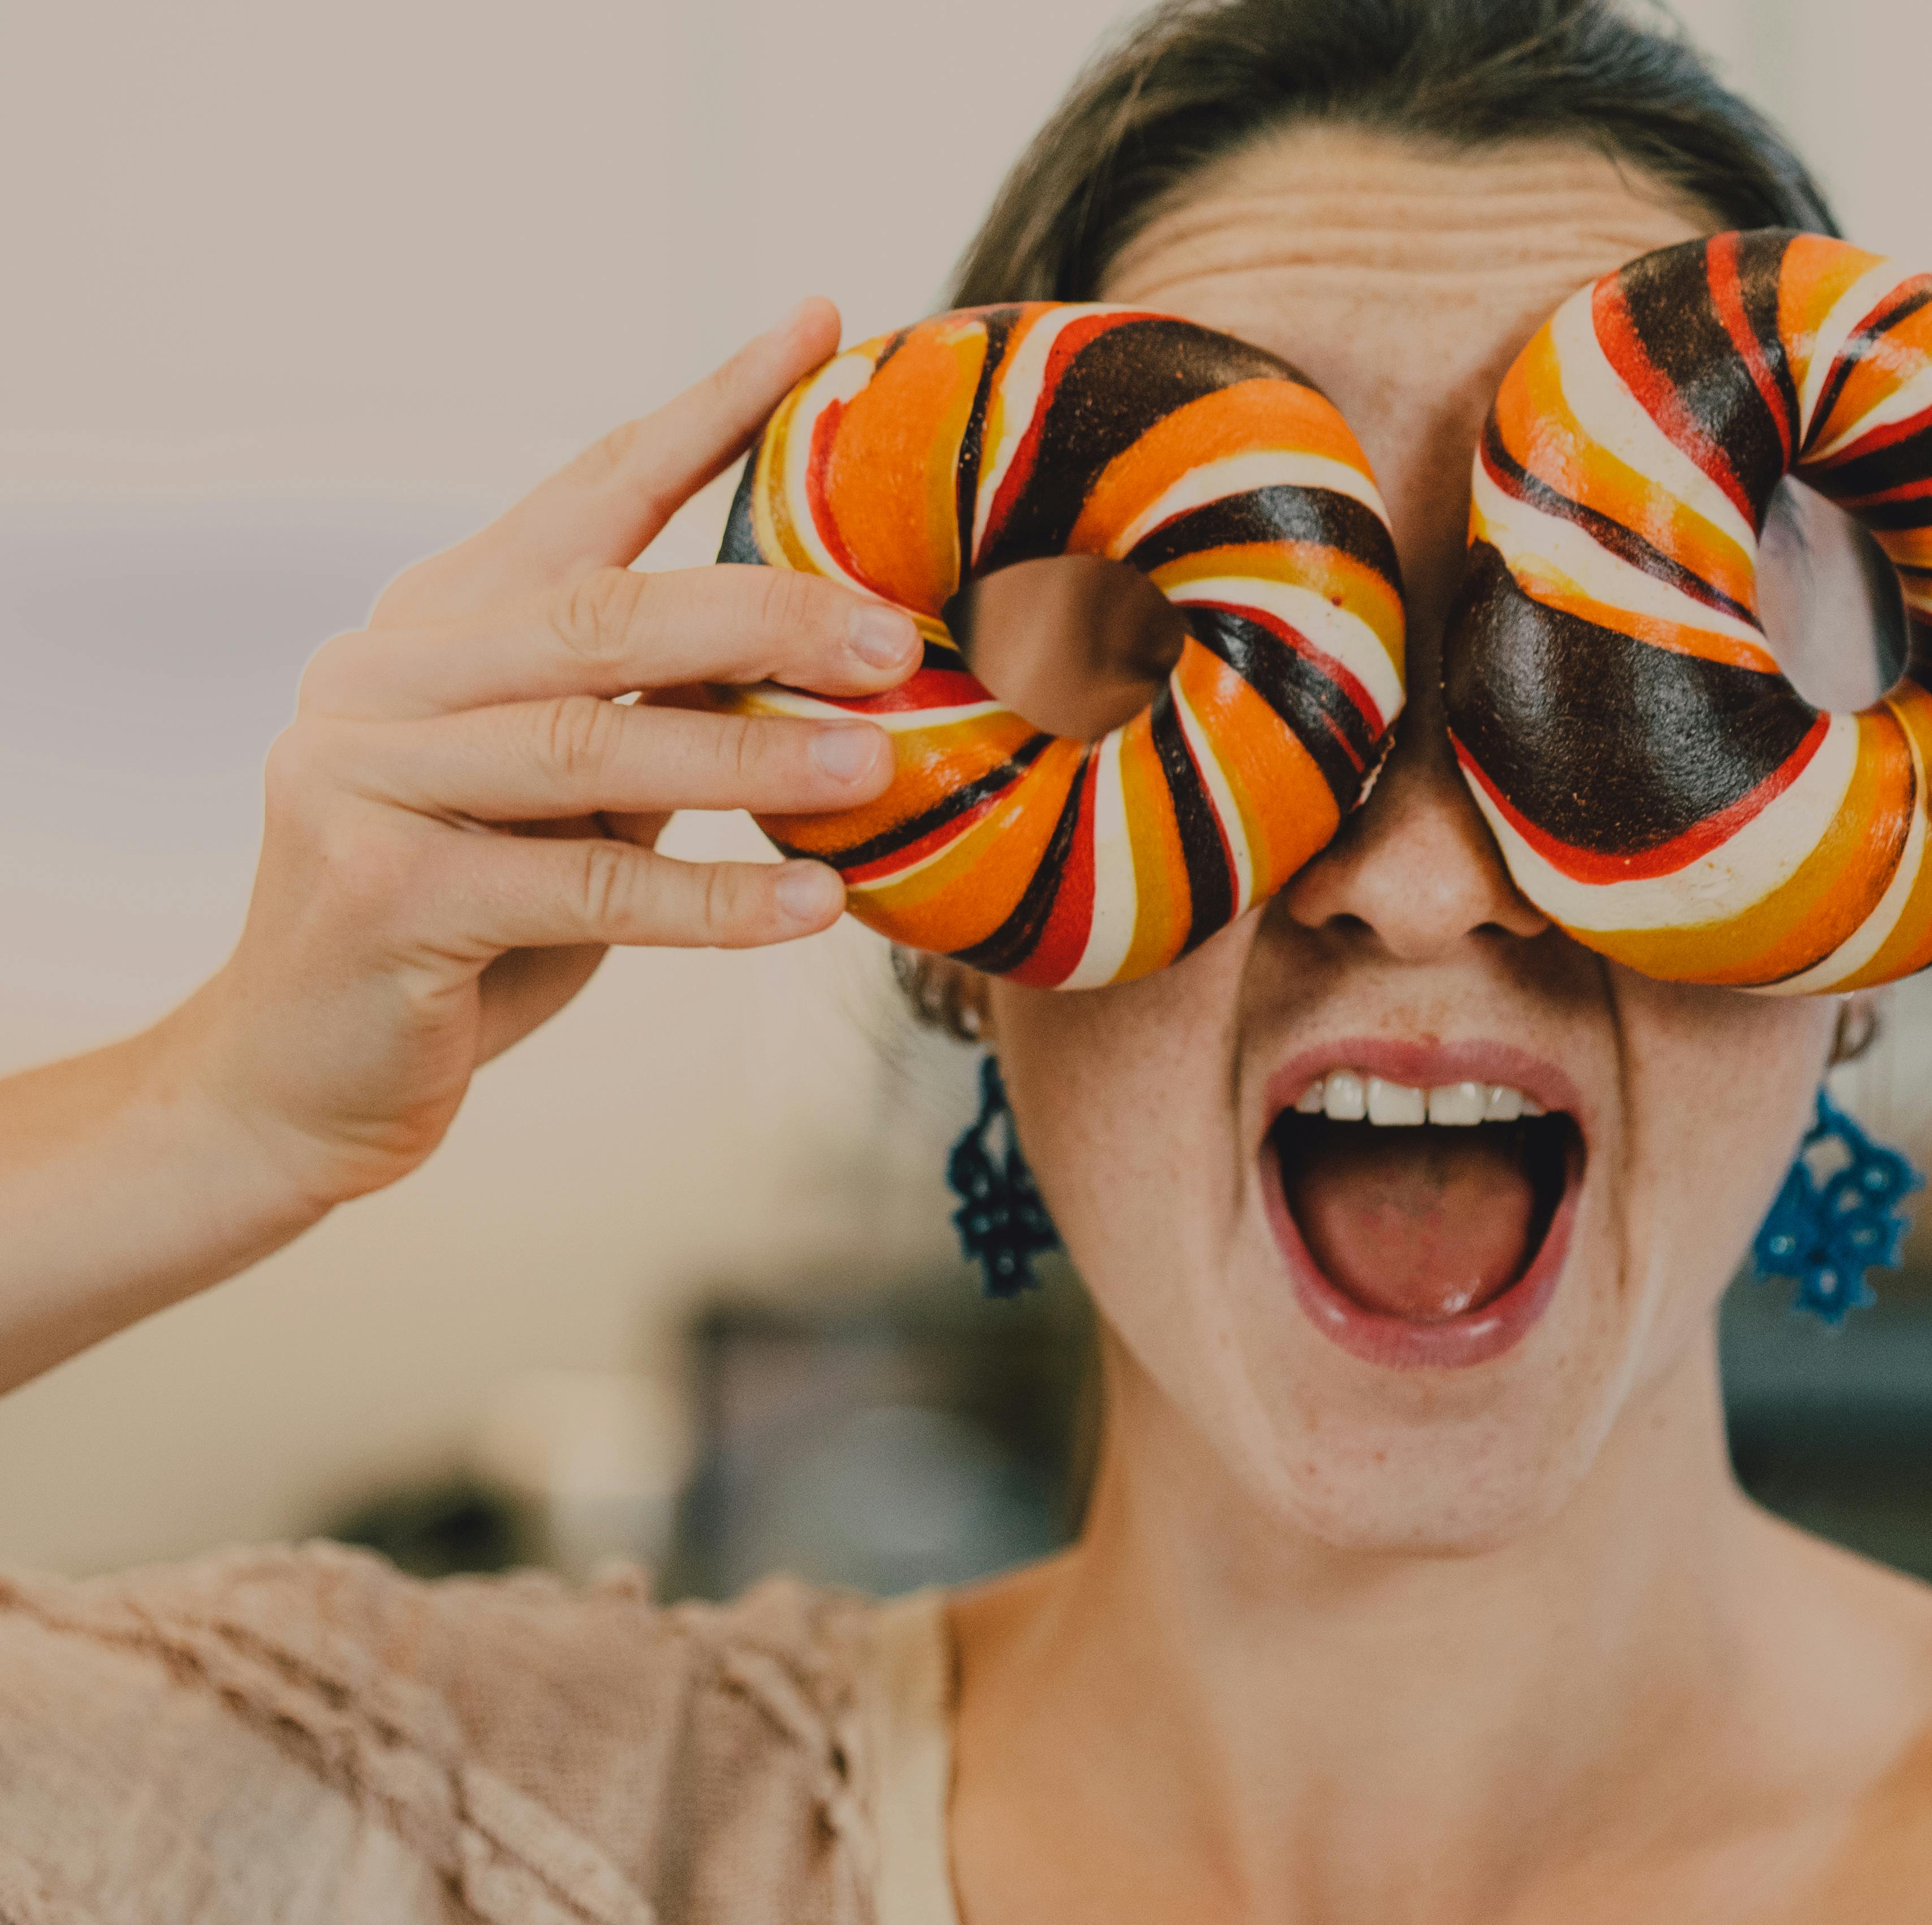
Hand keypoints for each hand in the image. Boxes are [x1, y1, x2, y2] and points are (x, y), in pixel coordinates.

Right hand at [183, 299, 916, 1214]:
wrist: (304, 1073)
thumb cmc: (469, 922)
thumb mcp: (574, 798)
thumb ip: (655, 710)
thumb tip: (826, 645)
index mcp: (441, 618)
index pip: (593, 485)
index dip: (708, 408)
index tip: (816, 326)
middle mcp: (387, 673)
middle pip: (603, 613)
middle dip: (763, 612)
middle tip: (896, 635)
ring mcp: (363, 778)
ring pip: (593, 745)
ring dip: (754, 760)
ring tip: (884, 763)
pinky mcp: (380, 895)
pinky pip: (582, 889)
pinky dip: (712, 901)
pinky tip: (817, 906)